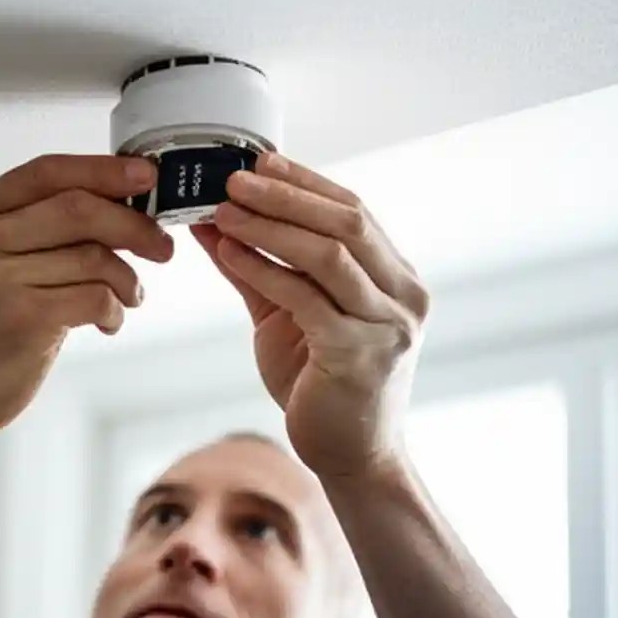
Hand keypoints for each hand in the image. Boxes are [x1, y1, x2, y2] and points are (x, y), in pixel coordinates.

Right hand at [0, 154, 173, 451]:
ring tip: (130, 296)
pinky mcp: (21, 318)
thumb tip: (125, 201)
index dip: (103, 170)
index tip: (147, 176)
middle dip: (134, 225)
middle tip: (162, 247)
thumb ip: (44, 227)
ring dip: (127, 279)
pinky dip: (115, 310)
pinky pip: (95, 297)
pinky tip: (108, 322)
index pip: (48, 171)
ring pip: (93, 256)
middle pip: (78, 208)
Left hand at [191, 153, 429, 477]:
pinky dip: (263, 270)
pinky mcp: (358, 355)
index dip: (304, 182)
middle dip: (286, 195)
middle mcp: (403, 296)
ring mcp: (386, 325)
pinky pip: (305, 299)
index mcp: (395, 278)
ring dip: (271, 226)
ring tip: (223, 209)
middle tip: (233, 178)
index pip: (353, 209)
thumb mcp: (289, 314)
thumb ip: (258, 267)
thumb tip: (214, 220)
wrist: (351, 457)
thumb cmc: (323, 384)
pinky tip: (228, 254)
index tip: (258, 160)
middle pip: (346, 222)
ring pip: (329, 254)